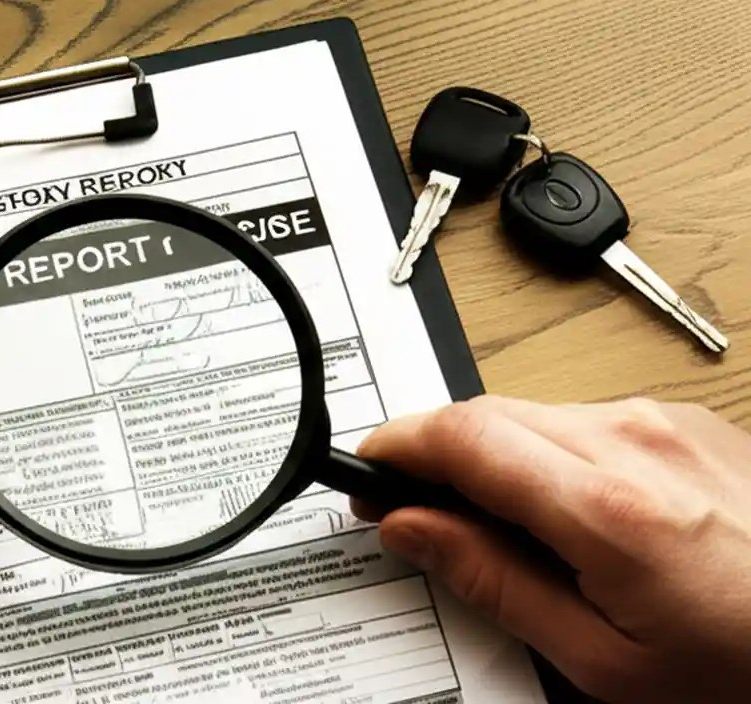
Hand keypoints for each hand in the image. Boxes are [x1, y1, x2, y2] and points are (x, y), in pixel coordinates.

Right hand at [352, 396, 750, 703]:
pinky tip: (553, 509)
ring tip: (489, 524)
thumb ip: (493, 582)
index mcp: (609, 508)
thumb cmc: (743, 667)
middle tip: (407, 508)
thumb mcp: (602, 662)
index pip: (463, 438)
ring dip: (490, 456)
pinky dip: (544, 453)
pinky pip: (581, 419)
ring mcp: (666, 422)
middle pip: (488, 415)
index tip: (366, 474)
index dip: (396, 448)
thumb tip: (413, 529)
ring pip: (531, 413)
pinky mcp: (685, 421)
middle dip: (432, 453)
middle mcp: (636, 440)